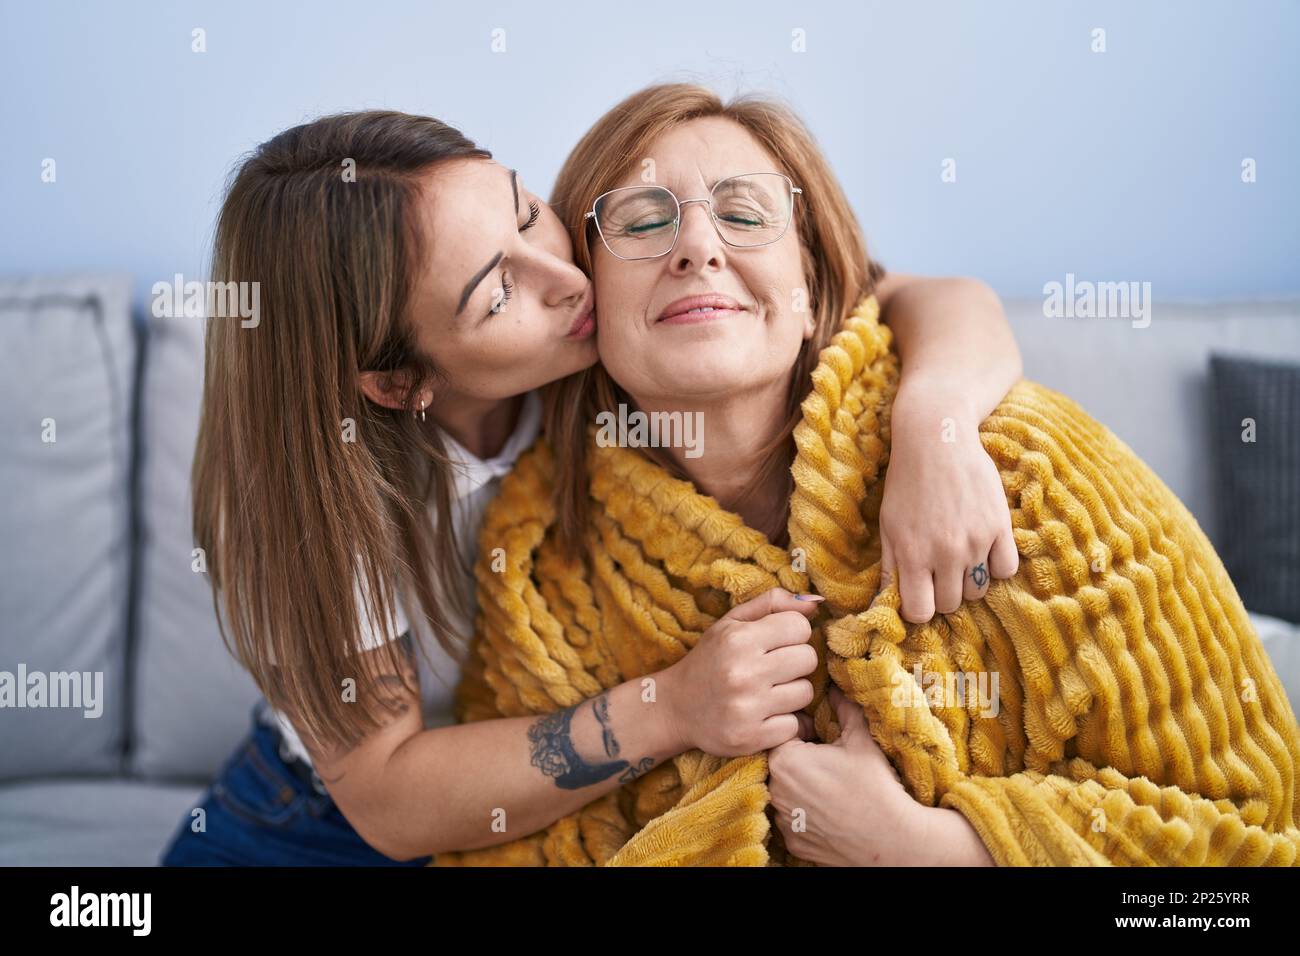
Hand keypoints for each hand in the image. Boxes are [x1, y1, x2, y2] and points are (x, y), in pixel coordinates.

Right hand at [660, 588, 820, 756]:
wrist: (675, 707)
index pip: (800, 627)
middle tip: (775, 668)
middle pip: (808, 659)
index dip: (792, 634)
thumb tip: (817, 602)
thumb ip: (773, 603)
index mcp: (739, 638)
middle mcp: (743, 672)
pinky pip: (794, 726)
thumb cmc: (710, 659)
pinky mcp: (749, 737)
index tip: (777, 643)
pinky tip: (764, 716)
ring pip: (805, 693)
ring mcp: (746, 708)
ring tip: (768, 692)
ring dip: (792, 693)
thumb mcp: (732, 622)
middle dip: (796, 662)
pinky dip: (783, 722)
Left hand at [768, 685, 929, 864]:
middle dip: (800, 759)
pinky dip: (806, 815)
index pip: (783, 734)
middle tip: (829, 762)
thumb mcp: (860, 738)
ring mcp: (783, 820)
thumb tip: (835, 687)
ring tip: (832, 787)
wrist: (892, 839)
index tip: (822, 737)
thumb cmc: (875, 785)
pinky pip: (793, 820)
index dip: (803, 732)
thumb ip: (843, 707)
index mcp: (784, 760)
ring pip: (786, 793)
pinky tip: (830, 811)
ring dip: (801, 788)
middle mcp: (774, 791)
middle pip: (781, 765)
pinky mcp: (793, 843)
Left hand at [879, 378, 1017, 622]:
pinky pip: (1006, 570)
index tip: (921, 594)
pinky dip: (996, 565)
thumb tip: (887, 603)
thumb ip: (891, 567)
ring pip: (978, 591)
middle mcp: (944, 553)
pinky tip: (984, 549)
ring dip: (968, 580)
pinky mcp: (1000, 527)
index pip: (920, 612)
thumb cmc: (907, 483)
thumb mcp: (889, 525)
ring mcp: (975, 541)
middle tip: (939, 570)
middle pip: (951, 604)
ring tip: (959, 554)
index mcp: (912, 555)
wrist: (936, 439)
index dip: (919, 608)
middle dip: (943, 593)